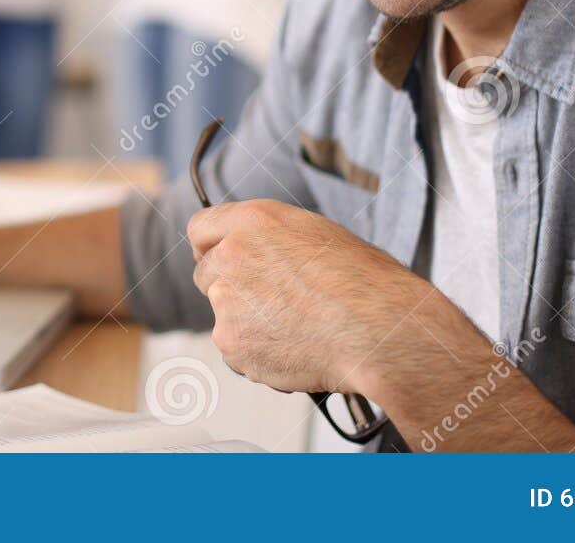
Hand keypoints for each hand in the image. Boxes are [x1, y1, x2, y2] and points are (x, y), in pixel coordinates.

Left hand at [188, 199, 423, 395]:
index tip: (220, 260)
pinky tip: (296, 350)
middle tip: (272, 304)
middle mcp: (231, 254)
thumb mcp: (315, 234)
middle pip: (206, 274)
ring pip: (224, 316)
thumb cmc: (362, 282)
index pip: (200, 227)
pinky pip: (237, 351)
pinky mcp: (231, 341)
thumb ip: (269, 239)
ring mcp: (226, 300)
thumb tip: (257, 251)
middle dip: (231, 289)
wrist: (374, 329)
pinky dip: (258, 355)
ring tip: (298, 330)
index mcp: (254, 220)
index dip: (211, 247)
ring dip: (248, 325)